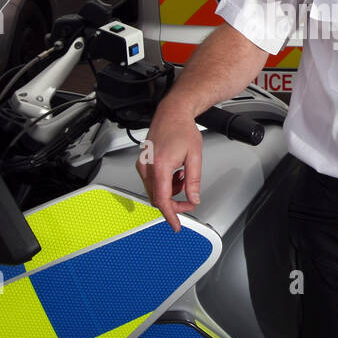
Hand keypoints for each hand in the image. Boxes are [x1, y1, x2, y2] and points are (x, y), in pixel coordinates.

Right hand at [135, 100, 202, 231]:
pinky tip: (175, 173)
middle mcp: (147, 166)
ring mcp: (143, 164)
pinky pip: (152, 182)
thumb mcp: (195, 156)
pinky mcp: (142, 162)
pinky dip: (165, 183)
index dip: (170, 215)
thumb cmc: (182, 129)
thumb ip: (193, 181)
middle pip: (157, 198)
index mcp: (160, 166)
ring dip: (170, 191)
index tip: (175, 225)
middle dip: (173, 203)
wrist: (172, 113)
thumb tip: (192, 199)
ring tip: (183, 177)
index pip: (162, 200)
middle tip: (188, 200)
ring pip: (155, 191)